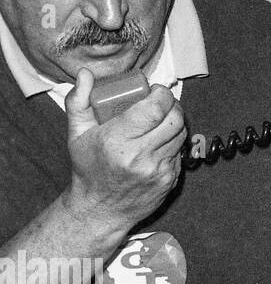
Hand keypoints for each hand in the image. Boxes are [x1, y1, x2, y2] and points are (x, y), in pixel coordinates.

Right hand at [62, 68, 186, 234]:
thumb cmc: (88, 167)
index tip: (156, 91)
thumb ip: (78, 100)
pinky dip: (174, 143)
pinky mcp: (170, 180)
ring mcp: (158, 170)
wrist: (99, 209)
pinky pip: (180, 152)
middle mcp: (140, 156)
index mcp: (117, 140)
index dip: (161, 94)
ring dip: (175, 122)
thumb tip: (86, 74)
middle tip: (162, 103)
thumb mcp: (77, 134)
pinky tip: (160, 143)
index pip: (155, 108)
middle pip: (174, 118)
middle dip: (172, 105)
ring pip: (181, 134)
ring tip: (161, 120)